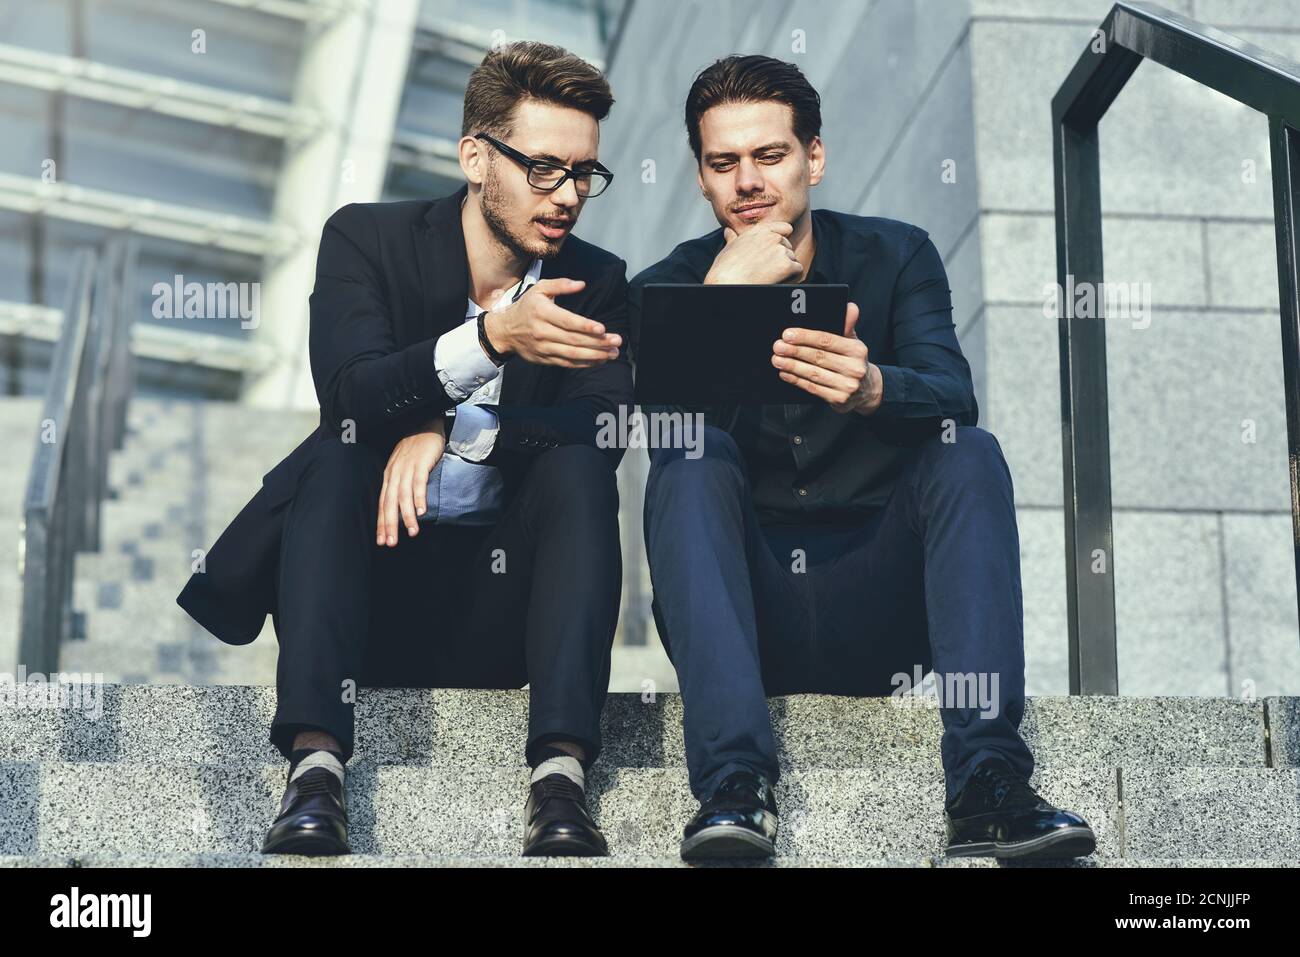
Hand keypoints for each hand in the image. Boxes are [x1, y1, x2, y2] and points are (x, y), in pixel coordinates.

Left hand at [377, 417, 445, 545]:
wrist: (425, 424)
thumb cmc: (416, 448)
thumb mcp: (404, 467)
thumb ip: (402, 485)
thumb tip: (402, 507)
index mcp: (389, 476)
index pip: (382, 504)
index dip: (382, 523)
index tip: (382, 541)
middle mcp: (394, 473)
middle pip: (389, 503)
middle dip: (390, 525)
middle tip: (391, 542)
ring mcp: (407, 468)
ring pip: (404, 496)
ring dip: (407, 516)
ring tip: (412, 532)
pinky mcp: (421, 463)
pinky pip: (418, 483)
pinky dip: (419, 498)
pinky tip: (421, 512)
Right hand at [480, 278, 620, 367]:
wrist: (505, 331)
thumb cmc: (526, 307)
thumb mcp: (539, 289)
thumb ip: (561, 284)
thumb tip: (581, 284)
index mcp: (542, 312)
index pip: (566, 321)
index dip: (585, 326)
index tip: (602, 329)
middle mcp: (542, 332)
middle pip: (573, 340)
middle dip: (597, 342)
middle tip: (616, 341)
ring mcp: (543, 348)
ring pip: (572, 354)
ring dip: (595, 355)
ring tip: (613, 353)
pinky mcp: (545, 359)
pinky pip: (568, 363)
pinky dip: (585, 363)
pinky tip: (599, 360)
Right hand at [703, 221, 802, 284]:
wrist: (728, 282)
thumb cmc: (725, 269)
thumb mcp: (728, 248)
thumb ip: (733, 239)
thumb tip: (728, 232)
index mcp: (760, 231)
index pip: (785, 228)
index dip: (782, 241)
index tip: (774, 253)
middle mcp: (773, 237)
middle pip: (788, 247)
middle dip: (782, 258)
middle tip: (766, 269)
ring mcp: (781, 250)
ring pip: (793, 259)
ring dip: (785, 269)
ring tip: (768, 276)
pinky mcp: (787, 264)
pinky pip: (798, 270)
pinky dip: (791, 277)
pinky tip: (777, 280)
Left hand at [772, 302, 882, 413]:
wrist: (866, 390)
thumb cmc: (852, 361)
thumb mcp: (853, 342)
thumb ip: (847, 326)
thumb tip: (850, 307)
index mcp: (857, 350)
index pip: (827, 341)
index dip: (806, 337)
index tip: (787, 334)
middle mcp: (854, 368)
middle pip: (818, 357)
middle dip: (795, 351)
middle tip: (778, 346)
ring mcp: (847, 386)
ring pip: (813, 374)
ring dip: (792, 366)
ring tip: (777, 359)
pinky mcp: (838, 399)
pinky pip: (813, 388)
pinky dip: (797, 380)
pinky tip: (785, 373)